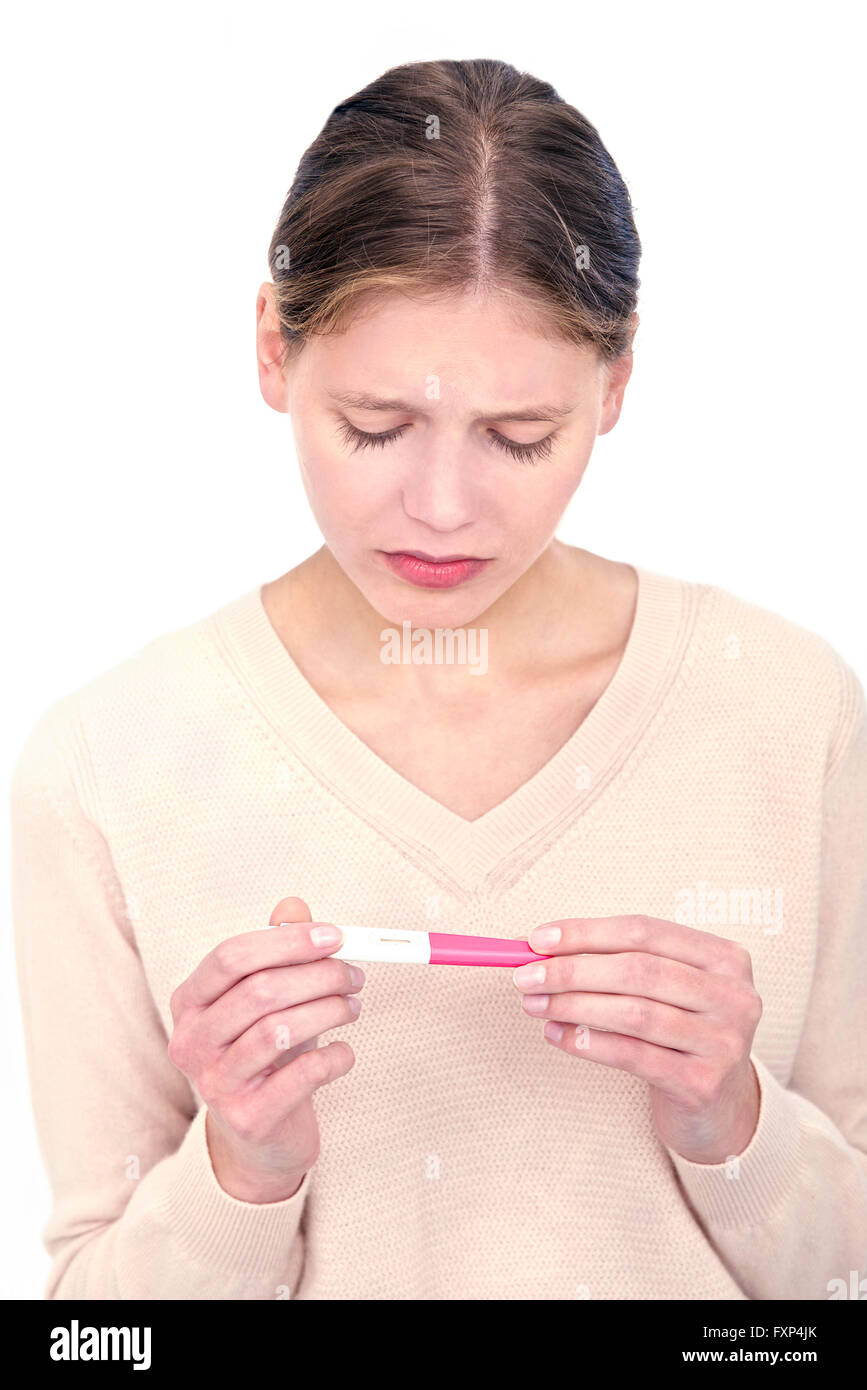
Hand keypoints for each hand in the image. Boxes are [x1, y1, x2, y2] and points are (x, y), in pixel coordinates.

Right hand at [168, 896, 363, 1201]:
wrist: (258, 1138)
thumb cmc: (265, 1056)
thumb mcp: (266, 1000)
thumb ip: (275, 950)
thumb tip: (293, 906)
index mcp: (190, 1003)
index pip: (231, 956)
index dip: (287, 941)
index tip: (334, 936)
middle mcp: (192, 1042)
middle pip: (259, 991)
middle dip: (318, 976)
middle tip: (353, 975)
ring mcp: (215, 1084)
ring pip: (279, 1030)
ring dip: (329, 1011)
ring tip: (352, 1006)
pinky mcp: (248, 1119)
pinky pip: (303, 1075)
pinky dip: (335, 1057)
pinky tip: (344, 1052)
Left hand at [514, 915, 762, 1162]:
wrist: (719, 1109)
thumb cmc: (682, 1035)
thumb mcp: (669, 990)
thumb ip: (619, 962)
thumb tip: (544, 946)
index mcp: (725, 958)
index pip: (644, 931)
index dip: (587, 932)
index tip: (539, 939)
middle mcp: (733, 996)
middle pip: (638, 970)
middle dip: (572, 970)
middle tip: (526, 975)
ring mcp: (723, 1042)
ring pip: (633, 1012)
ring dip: (573, 1005)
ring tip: (535, 1005)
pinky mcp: (702, 1083)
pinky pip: (632, 1055)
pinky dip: (587, 1042)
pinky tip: (558, 1035)